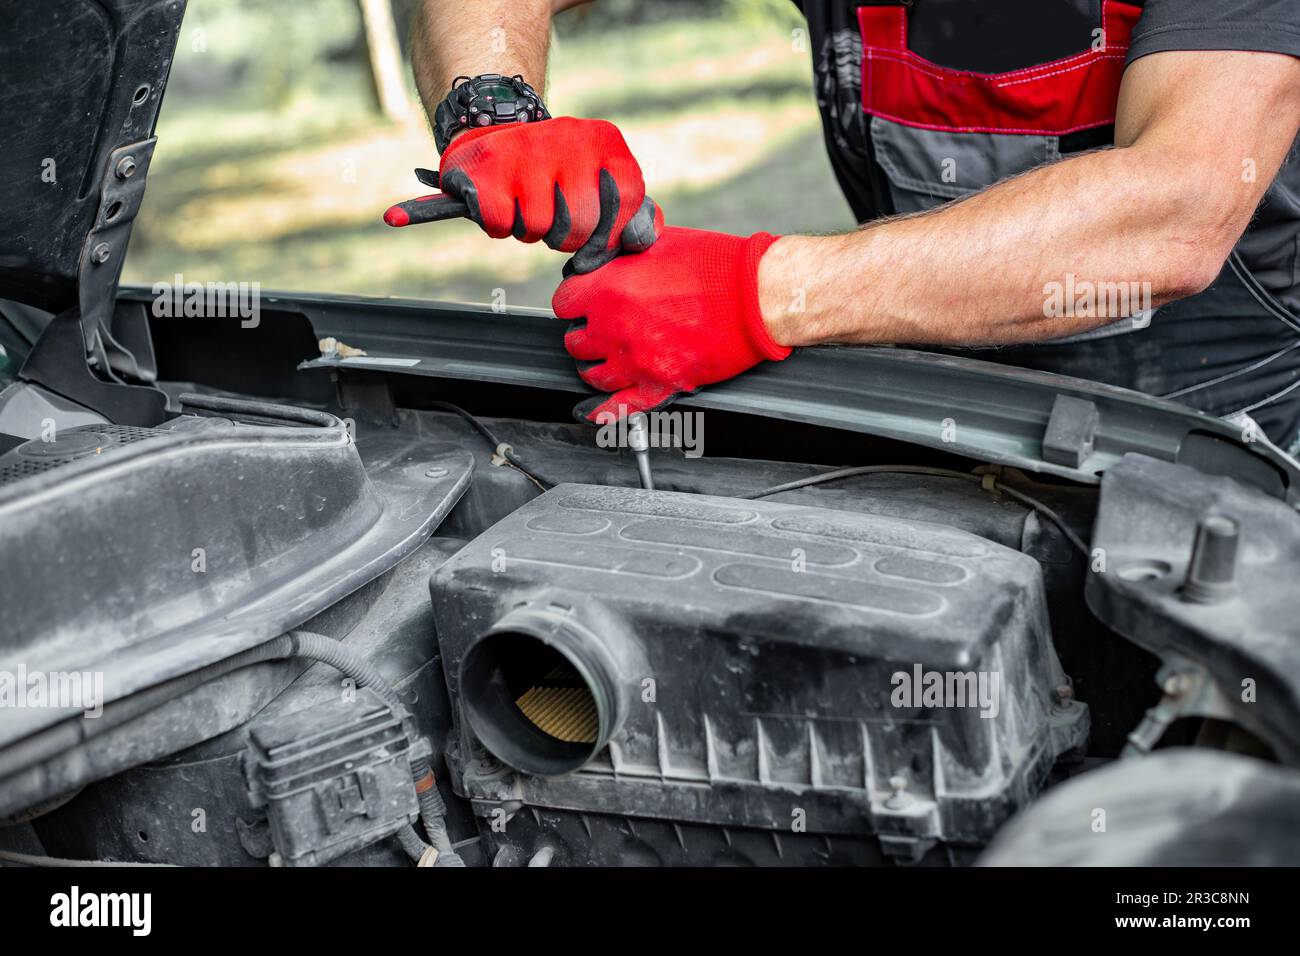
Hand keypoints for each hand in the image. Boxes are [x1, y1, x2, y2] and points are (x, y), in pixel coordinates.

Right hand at [438, 117, 659, 271]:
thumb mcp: (598, 179)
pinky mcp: (489, 166)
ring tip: (524, 204)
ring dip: (530, 230)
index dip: (612, 230)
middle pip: (582, 223)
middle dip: (566, 236)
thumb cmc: (553, 172)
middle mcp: (569, 135)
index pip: (628, 198)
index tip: (594, 233)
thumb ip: (630, 211)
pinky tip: (501, 201)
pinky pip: (502, 225)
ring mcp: (526, 148)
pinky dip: (499, 226)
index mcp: (604, 139)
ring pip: (539, 227)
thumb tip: (639, 240)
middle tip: (552, 215)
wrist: (489, 136)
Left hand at [553, 226, 790, 420]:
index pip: (564, 303)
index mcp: (609, 289)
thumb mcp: (658, 243)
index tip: (584, 301)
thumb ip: (622, 255)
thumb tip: (604, 260)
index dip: (575, 300)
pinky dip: (602, 412)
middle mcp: (615, 328)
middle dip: (585, 333)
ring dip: (595, 366)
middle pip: (575, 341)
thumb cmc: (715, 264)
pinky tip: (592, 410)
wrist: (755, 296)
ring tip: (605, 358)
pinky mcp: (660, 385)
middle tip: (599, 328)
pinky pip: (620, 408)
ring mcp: (636, 362)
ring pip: (592, 375)